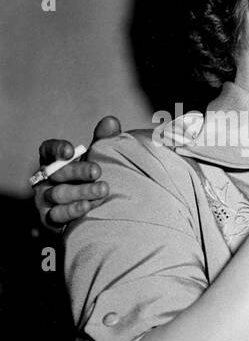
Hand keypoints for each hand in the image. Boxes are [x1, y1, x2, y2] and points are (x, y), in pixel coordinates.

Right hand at [34, 115, 121, 229]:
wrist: (93, 214)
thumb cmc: (92, 179)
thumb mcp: (98, 158)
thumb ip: (103, 141)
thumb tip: (111, 121)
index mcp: (54, 161)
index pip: (48, 150)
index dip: (56, 149)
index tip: (70, 150)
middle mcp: (45, 179)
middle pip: (56, 173)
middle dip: (77, 171)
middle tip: (98, 171)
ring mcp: (45, 199)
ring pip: (58, 194)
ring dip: (81, 191)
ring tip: (103, 190)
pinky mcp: (50, 219)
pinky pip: (56, 215)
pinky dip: (72, 210)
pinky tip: (88, 206)